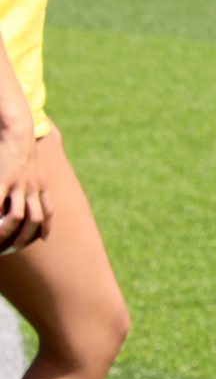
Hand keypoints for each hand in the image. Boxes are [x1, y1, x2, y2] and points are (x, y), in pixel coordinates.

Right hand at [0, 134, 47, 255]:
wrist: (17, 131)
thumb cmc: (20, 147)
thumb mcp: (32, 165)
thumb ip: (33, 179)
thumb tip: (30, 188)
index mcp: (40, 185)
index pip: (48, 211)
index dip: (46, 226)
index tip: (43, 239)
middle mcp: (33, 188)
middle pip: (35, 219)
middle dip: (26, 236)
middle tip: (15, 247)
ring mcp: (18, 185)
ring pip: (17, 216)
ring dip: (7, 231)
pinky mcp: (3, 180)